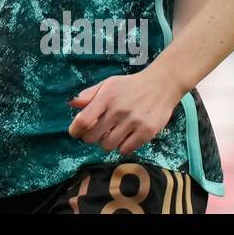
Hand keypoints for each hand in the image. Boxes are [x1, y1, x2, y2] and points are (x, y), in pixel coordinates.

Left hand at [68, 69, 184, 155]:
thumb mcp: (108, 84)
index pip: (83, 120)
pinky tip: (125, 138)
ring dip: (107, 143)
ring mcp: (134, 122)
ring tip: (112, 134)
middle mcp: (119, 110)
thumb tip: (72, 104)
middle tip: (96, 133)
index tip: (75, 133)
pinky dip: (122, 147)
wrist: (161, 86)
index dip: (75, 130)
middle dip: (90, 138)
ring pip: (108, 145)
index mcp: (106, 97)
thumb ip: (89, 94)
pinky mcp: (147, 132)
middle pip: (93, 137)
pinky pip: (126, 150)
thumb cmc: (130, 86)